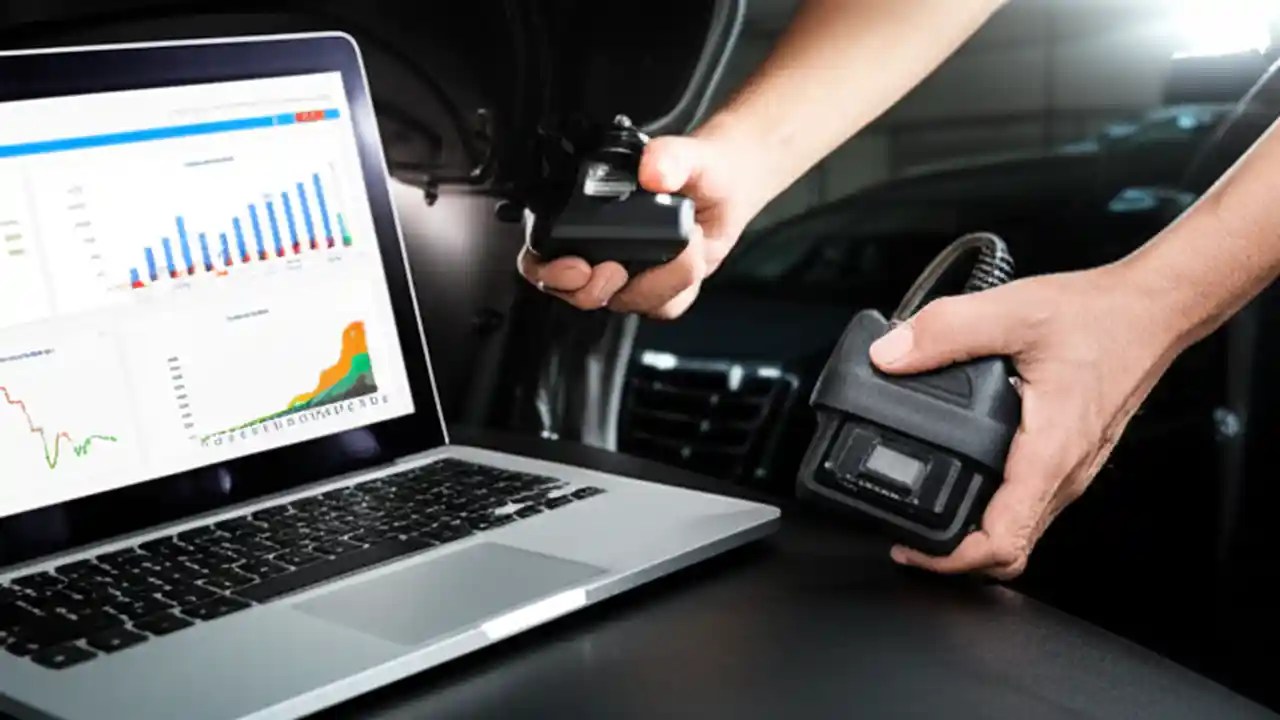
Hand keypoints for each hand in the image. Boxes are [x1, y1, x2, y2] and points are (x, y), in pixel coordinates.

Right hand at [517, 130, 762, 318]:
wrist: (726, 185)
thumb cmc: (694, 167)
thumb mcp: (685, 154)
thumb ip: (668, 155)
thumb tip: (653, 170)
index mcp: (586, 219)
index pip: (542, 259)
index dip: (547, 272)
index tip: (574, 268)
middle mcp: (602, 252)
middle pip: (578, 293)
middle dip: (595, 290)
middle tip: (617, 270)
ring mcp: (630, 275)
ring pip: (627, 302)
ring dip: (656, 282)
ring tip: (683, 245)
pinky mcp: (660, 290)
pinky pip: (662, 307)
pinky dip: (679, 287)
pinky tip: (692, 258)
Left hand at [868, 262, 1183, 579]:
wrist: (1152, 311)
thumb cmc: (1100, 317)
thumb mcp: (1012, 312)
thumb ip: (945, 331)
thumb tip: (889, 355)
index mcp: (1049, 451)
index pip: (1003, 541)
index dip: (951, 558)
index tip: (910, 547)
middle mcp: (1064, 473)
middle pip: (1009, 550)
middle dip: (954, 556)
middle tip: (907, 538)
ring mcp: (1070, 470)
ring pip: (1020, 529)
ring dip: (974, 534)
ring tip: (927, 514)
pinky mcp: (1070, 458)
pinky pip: (1029, 503)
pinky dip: (993, 508)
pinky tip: (965, 481)